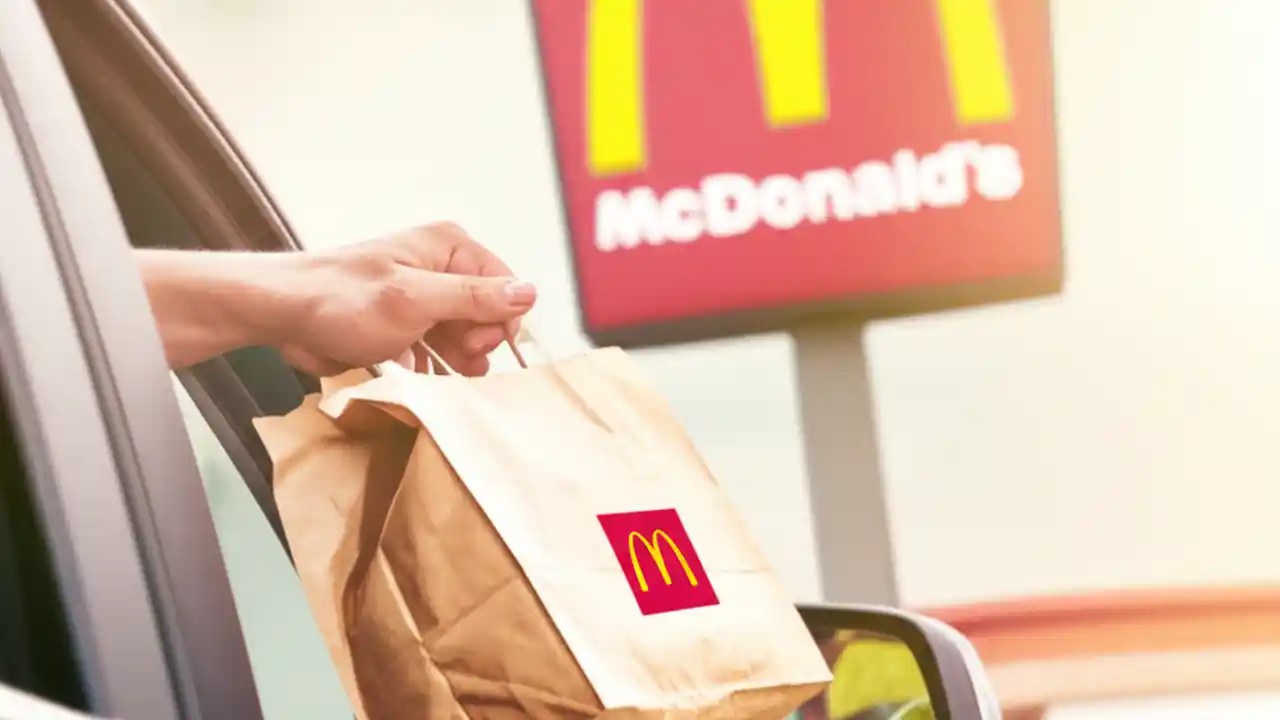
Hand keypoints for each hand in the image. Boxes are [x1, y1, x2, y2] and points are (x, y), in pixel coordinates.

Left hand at [278, 222, 534, 376]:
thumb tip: (528, 293)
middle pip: (486, 313)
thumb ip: (474, 298)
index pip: (504, 285)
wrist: (282, 315)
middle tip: (456, 361)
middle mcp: (440, 268)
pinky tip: (421, 377)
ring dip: (457, 360)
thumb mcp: (415, 300)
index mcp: (448, 246)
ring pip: (463, 336)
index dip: (500, 320)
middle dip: (476, 342)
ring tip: (441, 375)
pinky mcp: (405, 324)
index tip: (479, 346)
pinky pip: (437, 350)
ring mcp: (422, 297)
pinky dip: (434, 367)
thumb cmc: (340, 299)